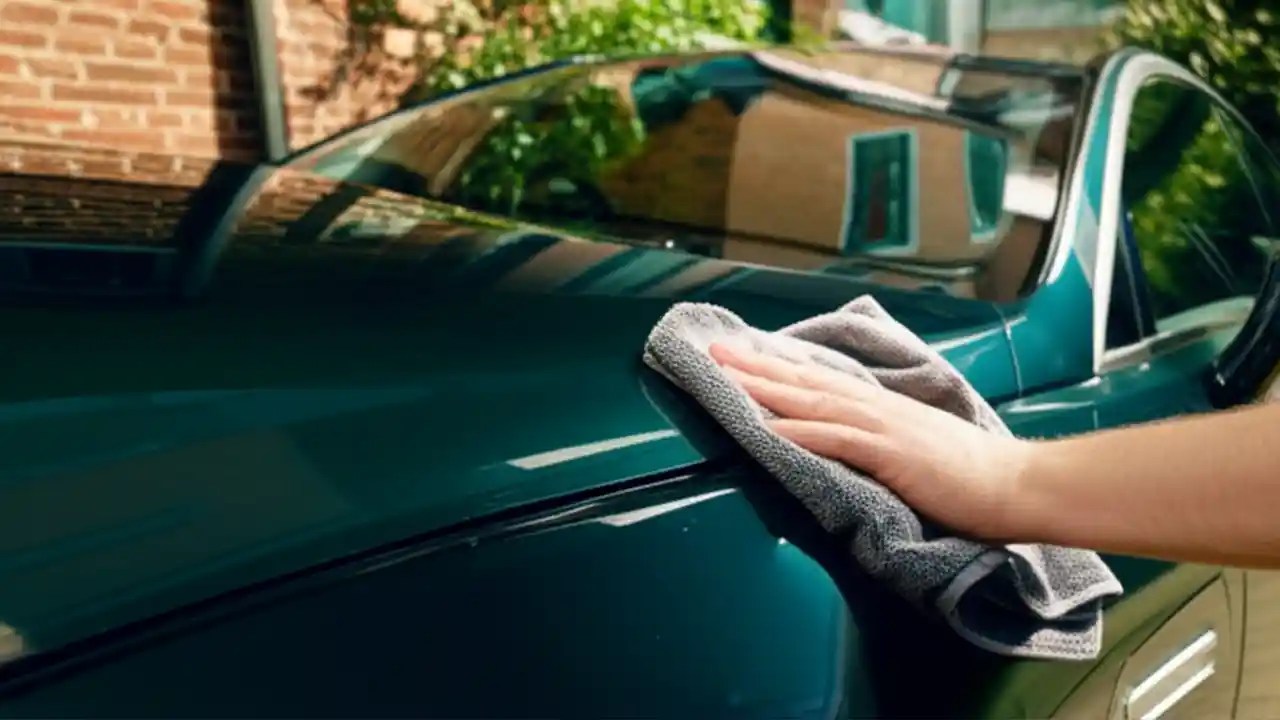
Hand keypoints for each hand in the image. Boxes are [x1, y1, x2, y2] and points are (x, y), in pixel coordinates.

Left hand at [709, 342, 1033, 540]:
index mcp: (883, 407)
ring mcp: (884, 427)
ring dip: (765, 388)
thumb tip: (848, 445)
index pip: (820, 380)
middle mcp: (877, 408)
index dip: (778, 366)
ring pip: (812, 400)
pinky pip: (836, 439)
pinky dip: (799, 431)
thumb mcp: (916, 449)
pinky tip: (767, 427)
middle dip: (756, 365)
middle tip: (714, 350)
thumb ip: (880, 442)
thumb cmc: (972, 475)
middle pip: (805, 380)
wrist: (1018, 485)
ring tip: (726, 376)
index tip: (742, 355)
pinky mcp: (892, 454)